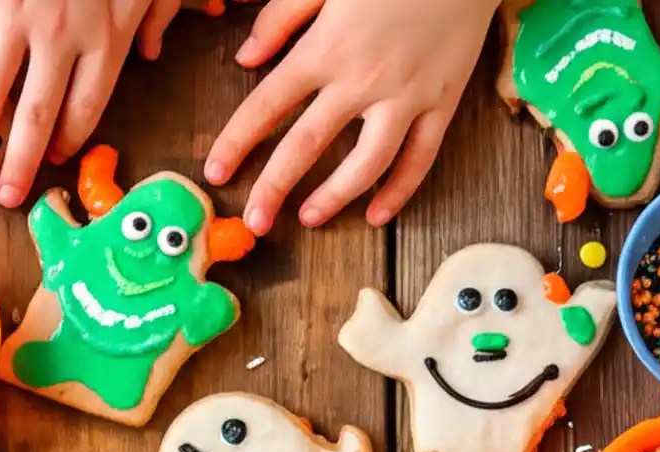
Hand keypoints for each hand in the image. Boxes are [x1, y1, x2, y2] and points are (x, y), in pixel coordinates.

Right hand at [0, 0, 155, 207]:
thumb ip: (162, 13)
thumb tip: (158, 53)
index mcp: (109, 35)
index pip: (88, 106)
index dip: (72, 139)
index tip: (58, 159)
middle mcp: (63, 35)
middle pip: (38, 115)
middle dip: (21, 162)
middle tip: (9, 197)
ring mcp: (19, 17)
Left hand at [205, 0, 495, 233]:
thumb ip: (281, 18)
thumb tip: (245, 59)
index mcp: (325, 49)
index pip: (267, 105)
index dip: (236, 142)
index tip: (216, 172)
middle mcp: (362, 80)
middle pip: (306, 146)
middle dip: (275, 188)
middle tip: (256, 223)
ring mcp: (406, 95)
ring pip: (366, 163)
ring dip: (334, 197)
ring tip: (309, 218)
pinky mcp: (443, 101)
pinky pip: (421, 157)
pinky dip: (400, 190)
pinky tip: (376, 214)